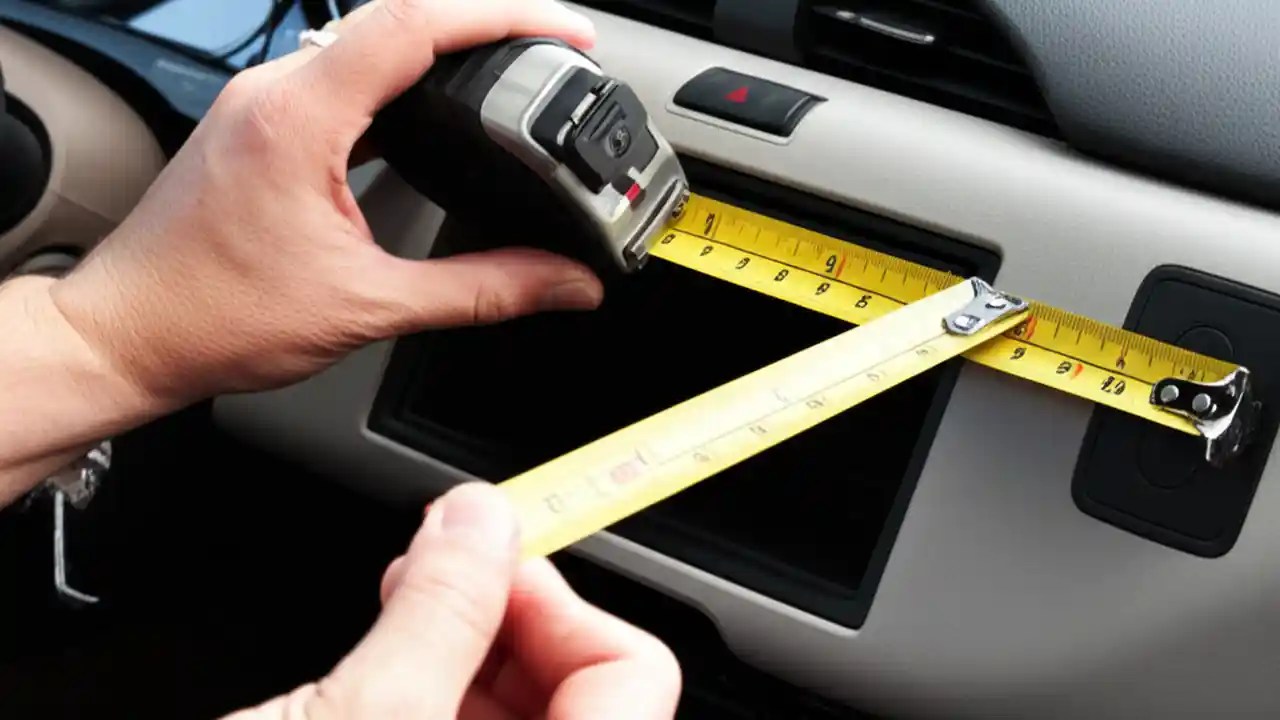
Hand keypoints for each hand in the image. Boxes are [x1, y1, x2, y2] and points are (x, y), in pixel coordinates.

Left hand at [44, 0, 604, 409]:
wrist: (128, 335)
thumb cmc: (212, 317)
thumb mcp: (368, 307)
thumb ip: (480, 290)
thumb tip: (562, 283)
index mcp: (298, 120)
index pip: (412, 26)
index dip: (500, 17)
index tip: (560, 32)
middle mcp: (273, 93)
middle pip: (397, 19)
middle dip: (485, 25)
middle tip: (550, 50)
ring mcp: (261, 103)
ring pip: (366, 43)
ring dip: (440, 50)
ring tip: (506, 70)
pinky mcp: (259, 125)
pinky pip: (342, 76)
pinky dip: (400, 82)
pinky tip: (433, 112)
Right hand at [225, 482, 681, 718]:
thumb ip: (439, 611)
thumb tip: (481, 524)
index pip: (634, 675)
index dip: (560, 601)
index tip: (493, 557)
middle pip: (585, 696)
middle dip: (511, 622)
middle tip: (443, 572)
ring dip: (471, 655)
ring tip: (405, 610)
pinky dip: (440, 700)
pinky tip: (387, 672)